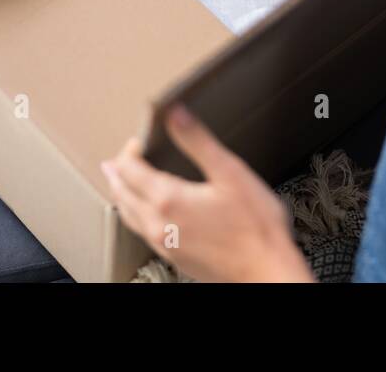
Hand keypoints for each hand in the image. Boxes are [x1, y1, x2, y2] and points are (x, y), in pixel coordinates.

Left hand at [101, 105, 314, 282]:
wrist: (265, 271)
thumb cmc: (255, 225)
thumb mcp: (230, 172)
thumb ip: (198, 141)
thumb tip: (174, 113)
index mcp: (167, 199)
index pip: (129, 169)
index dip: (129, 150)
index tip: (139, 140)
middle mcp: (158, 224)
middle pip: (122, 194)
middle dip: (119, 172)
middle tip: (120, 159)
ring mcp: (164, 244)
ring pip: (129, 216)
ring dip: (123, 196)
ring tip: (122, 183)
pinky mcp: (174, 258)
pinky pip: (143, 232)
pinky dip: (137, 215)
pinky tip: (148, 214)